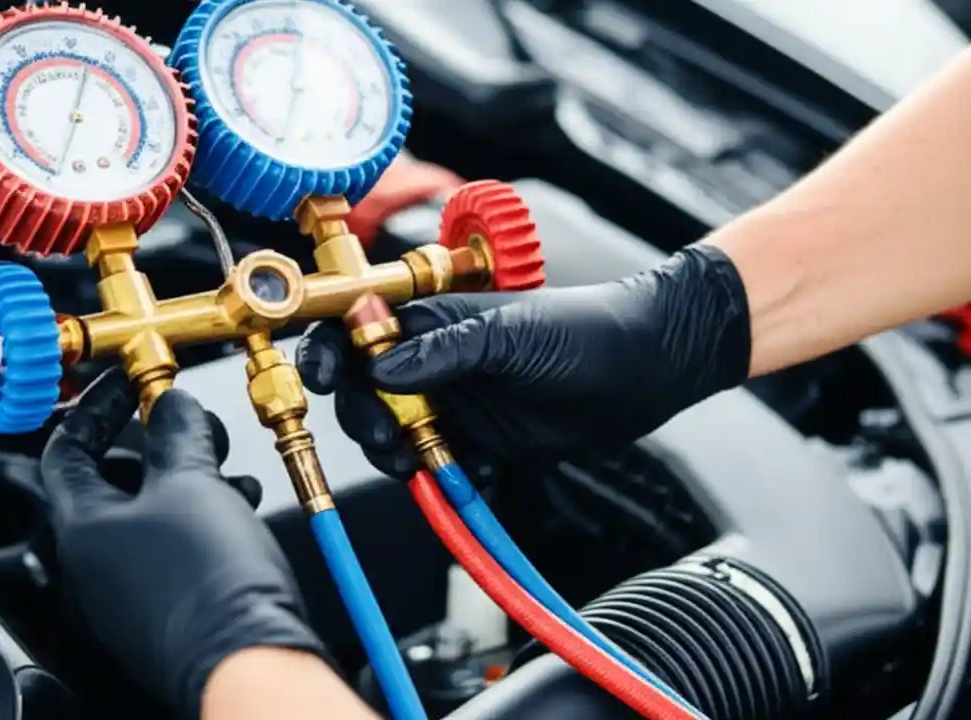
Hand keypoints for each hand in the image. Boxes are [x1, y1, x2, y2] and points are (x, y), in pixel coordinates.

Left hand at [41, 371, 324, 718]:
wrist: (248, 658)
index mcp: (81, 527)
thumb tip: (172, 406)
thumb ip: (177, 434)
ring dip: (189, 478)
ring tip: (225, 465)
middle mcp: (95, 563)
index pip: (66, 450)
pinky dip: (203, 516)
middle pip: (112, 481)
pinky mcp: (166, 610)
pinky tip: (239, 507)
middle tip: (189, 422)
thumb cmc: (209, 583)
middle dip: (156, 443)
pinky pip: (174, 547)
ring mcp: (129, 591)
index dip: (97, 408)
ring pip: (151, 514)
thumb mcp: (193, 482)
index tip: (130, 384)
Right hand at [296, 244, 750, 477]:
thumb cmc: (584, 330)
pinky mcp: (476, 438)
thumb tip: (382, 369)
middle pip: (364, 387)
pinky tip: (448, 472)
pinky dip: (427, 472)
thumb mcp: (510, 335)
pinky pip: (430, 460)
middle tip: (387, 434)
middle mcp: (434, 359)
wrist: (644, 372)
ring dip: (389, 448)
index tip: (326, 377)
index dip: (331, 349)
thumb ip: (444, 351)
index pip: (358, 327)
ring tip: (412, 460)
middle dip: (362, 413)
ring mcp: (453, 399)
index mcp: (433, 319)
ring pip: (391, 428)